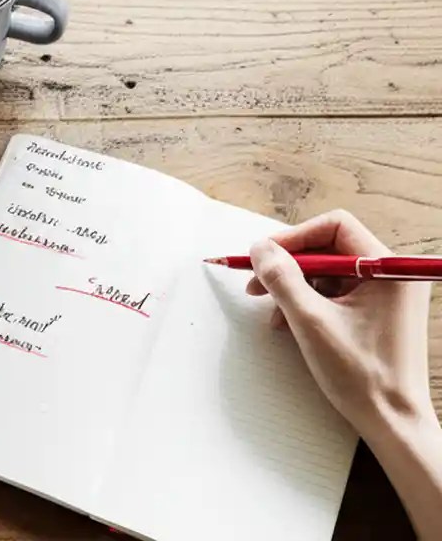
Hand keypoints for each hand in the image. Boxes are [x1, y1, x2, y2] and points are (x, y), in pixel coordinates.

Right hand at [246, 209, 432, 434]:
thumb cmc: (363, 376)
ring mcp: (385, 295)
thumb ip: (282, 279)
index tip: (264, 255)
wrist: (392, 421)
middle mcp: (391, 275)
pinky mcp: (376, 313)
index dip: (294, 237)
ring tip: (272, 311)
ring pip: (327, 273)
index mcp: (388, 269)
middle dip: (289, 265)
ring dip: (294, 287)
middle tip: (257, 282)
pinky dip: (307, 303)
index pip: (335, 227)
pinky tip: (288, 323)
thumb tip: (261, 248)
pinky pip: (335, 294)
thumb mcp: (311, 322)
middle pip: (329, 249)